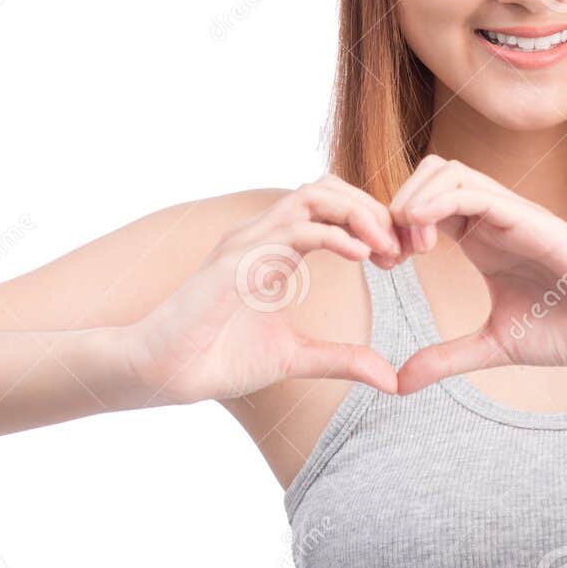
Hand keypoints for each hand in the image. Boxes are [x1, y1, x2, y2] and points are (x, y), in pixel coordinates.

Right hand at [126, 175, 403, 404]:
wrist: (164, 373)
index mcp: (275, 249)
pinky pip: (292, 230)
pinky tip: (363, 256)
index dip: (372, 222)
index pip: (331, 207)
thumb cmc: (218, 358)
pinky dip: (334, 235)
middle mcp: (262, 235)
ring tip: (386, 246)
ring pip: (313, 195)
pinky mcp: (237, 261)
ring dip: (357, 213)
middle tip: (402, 245)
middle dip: (371, 208)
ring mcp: (248, 242)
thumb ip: (342, 361)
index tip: (401, 256)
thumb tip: (391, 379)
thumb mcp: (296, 359)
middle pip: (328, 188)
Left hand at [386, 156, 566, 393]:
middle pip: (426, 176)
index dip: (391, 226)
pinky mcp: (529, 217)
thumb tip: (398, 383)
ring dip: (414, 200)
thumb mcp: (494, 346)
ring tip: (408, 248)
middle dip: (394, 205)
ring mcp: (510, 212)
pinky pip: (474, 190)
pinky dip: (439, 202)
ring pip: (445, 171)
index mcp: (480, 239)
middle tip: (387, 253)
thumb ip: (447, 358)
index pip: (421, 206)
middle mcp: (491, 217)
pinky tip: (423, 236)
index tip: (380, 265)